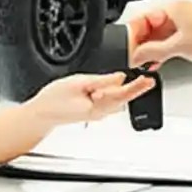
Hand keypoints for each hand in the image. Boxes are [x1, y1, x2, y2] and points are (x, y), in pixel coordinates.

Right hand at [26, 71, 155, 126]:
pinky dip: (117, 95)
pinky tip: (119, 89)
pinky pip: (109, 104)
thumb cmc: (54, 99)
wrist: (42, 114)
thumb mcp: (79, 82)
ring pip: (117, 102)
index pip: (123, 95)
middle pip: (123, 100)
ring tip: (139, 83)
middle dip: (136, 90)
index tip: (149, 80)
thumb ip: (102, 81)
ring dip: (128, 93)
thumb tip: (120, 77)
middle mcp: (100, 113)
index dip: (137, 86)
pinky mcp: (93, 112)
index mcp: (98, 106)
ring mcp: (97, 114)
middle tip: (150, 80)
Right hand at [127, 0, 191, 67]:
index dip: (133, 34)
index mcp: (174, 5)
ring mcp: (189, 18)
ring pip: (162, 31)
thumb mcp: (178, 48)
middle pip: (152, 24)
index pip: (143, 16)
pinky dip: (166, 47)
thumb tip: (137, 55)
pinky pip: (173, 36)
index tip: (128, 48)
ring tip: (147, 61)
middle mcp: (181, 8)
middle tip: (135, 57)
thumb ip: (152, 51)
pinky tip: (162, 59)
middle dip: (143, 41)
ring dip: (154, 46)